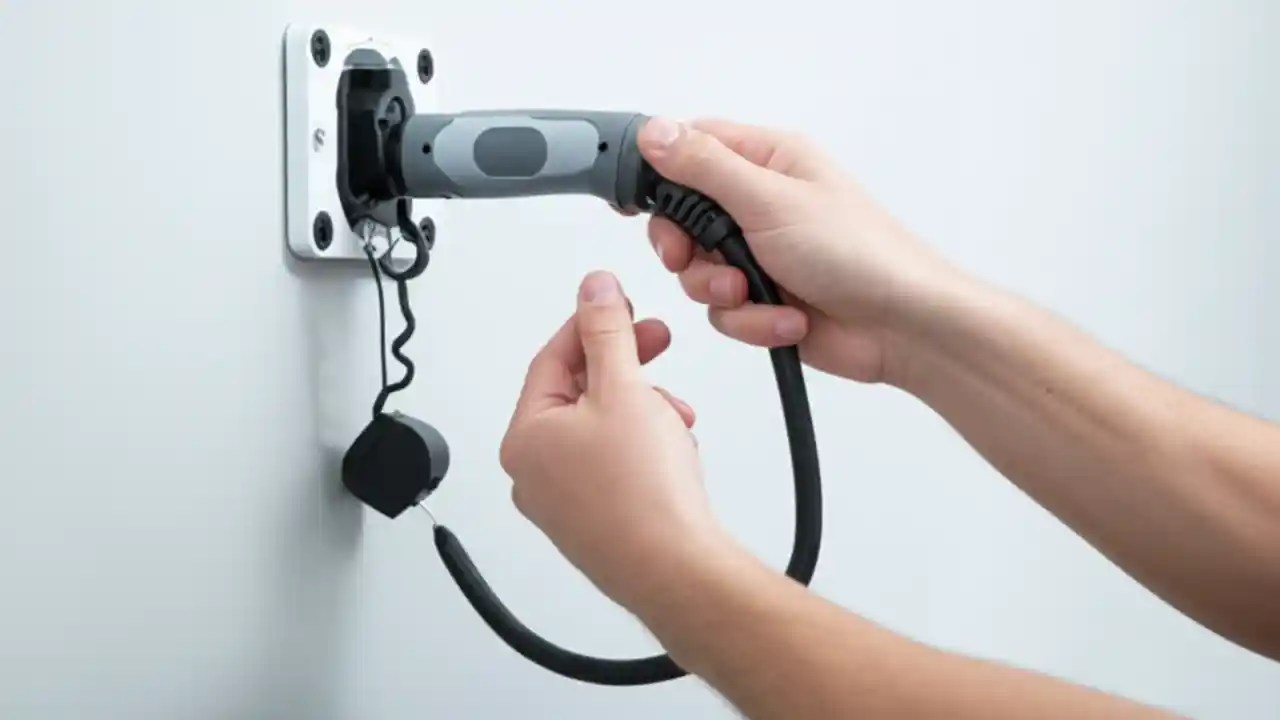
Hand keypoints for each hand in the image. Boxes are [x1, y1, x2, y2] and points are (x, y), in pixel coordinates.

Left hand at [499, 270, 731, 611]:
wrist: (676, 568)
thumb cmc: (642, 493)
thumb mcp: (624, 387)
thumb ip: (607, 331)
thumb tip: (594, 289)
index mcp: (525, 437)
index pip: (553, 359)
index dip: (591, 324)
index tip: (621, 305)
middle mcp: (534, 474)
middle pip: (578, 395)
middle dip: (625, 370)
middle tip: (657, 344)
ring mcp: (564, 503)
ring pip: (602, 431)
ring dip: (642, 410)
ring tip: (676, 417)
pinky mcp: (595, 523)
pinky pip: (615, 467)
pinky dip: (644, 449)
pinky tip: (674, 453)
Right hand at [637, 117, 959, 383]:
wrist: (903, 327)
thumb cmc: (860, 253)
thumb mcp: (770, 200)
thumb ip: (705, 167)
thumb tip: (656, 132)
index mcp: (768, 161)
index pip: (691, 147)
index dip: (659, 173)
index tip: (638, 202)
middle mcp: (761, 204)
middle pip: (682, 218)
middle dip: (687, 249)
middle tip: (697, 257)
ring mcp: (761, 255)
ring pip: (698, 272)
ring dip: (722, 292)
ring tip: (757, 294)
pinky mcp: (765, 301)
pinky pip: (725, 313)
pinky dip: (751, 322)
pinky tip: (787, 320)